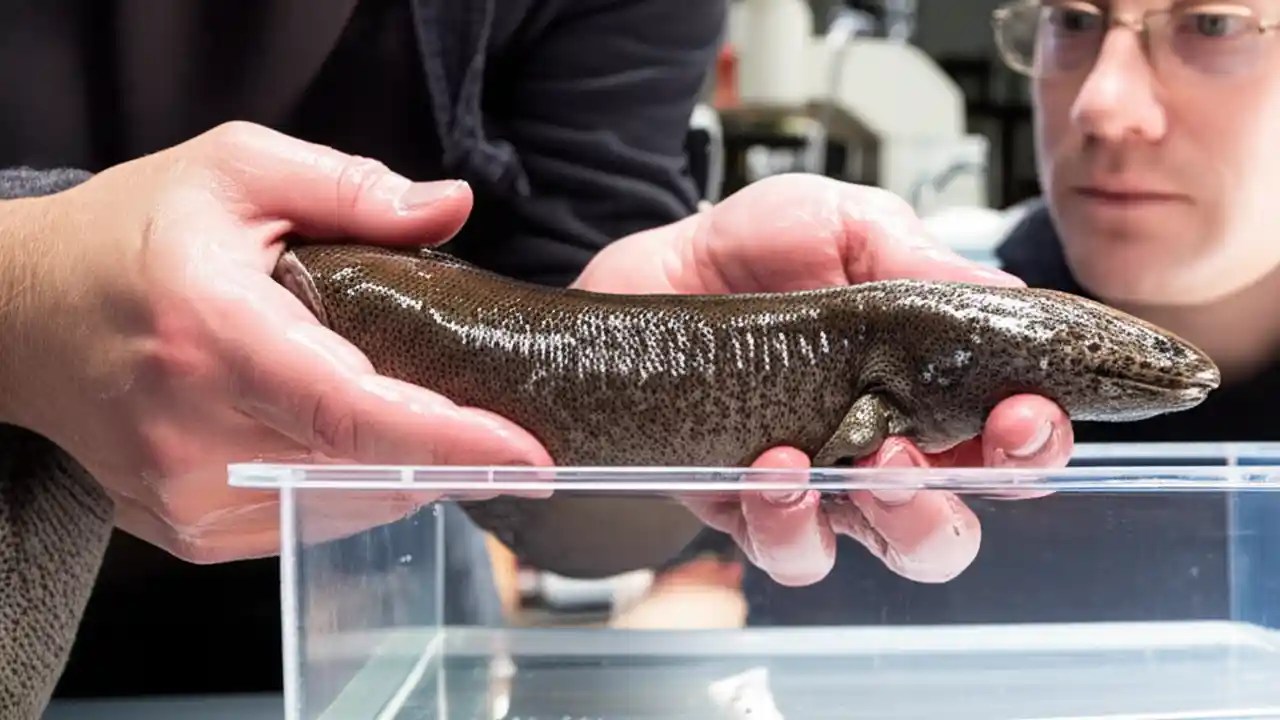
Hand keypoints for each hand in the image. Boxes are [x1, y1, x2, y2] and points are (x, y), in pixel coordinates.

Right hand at [0, 121, 550, 562]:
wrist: (19, 316)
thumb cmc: (130, 236)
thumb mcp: (235, 171)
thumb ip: (348, 188)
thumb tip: (450, 206)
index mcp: (213, 334)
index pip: (351, 412)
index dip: (450, 441)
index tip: (528, 456)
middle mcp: (194, 430)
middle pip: (363, 469)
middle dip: (451, 455)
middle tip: (508, 429)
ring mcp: (186, 494)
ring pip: (343, 506)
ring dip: (408, 473)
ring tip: (438, 427)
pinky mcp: (187, 528)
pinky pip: (305, 522)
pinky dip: (355, 490)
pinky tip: (365, 447)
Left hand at [573, 174, 1071, 584]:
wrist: (654, 271)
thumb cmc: (755, 250)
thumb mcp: (839, 224)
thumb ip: (912, 255)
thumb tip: (1004, 297)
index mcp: (931, 383)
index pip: (1010, 436)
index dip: (1036, 438)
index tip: (1026, 411)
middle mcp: (889, 448)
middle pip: (966, 515)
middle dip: (977, 495)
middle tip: (946, 448)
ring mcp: (825, 487)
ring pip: (894, 549)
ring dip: (898, 516)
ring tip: (866, 460)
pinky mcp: (753, 509)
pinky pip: (793, 550)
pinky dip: (792, 520)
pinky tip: (775, 467)